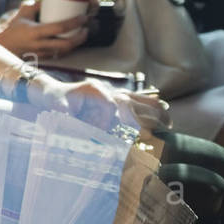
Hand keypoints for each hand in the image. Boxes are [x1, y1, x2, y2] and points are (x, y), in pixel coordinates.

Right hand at [0, 0, 87, 58]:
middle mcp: (39, 44)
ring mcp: (42, 53)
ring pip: (64, 51)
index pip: (60, 28)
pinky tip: (72, 42)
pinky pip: (59, 54)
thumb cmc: (14, 27)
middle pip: (66, 44)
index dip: (74, 23)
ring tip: (82, 34)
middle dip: (80, 37)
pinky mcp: (43, 57)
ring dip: (76, 44)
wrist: (3, 45)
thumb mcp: (24, 12)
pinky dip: (68, 48)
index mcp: (35, 32)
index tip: (83, 17)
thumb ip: (38, 4)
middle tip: (86, 28)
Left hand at [45, 78, 168, 134]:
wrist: (53, 92)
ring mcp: (113, 92)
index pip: (112, 107)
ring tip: (170, 122)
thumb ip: (64, 113)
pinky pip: (136, 98)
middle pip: (133, 101)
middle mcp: (108, 90)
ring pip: (139, 99)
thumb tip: (68, 119)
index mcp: (95, 90)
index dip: (113, 122)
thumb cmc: (55, 100)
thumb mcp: (56, 106)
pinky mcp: (114, 97)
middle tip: (166, 127)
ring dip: (154, 109)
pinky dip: (149, 103)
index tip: (112, 133)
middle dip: (149, 114)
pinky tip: (163, 107)